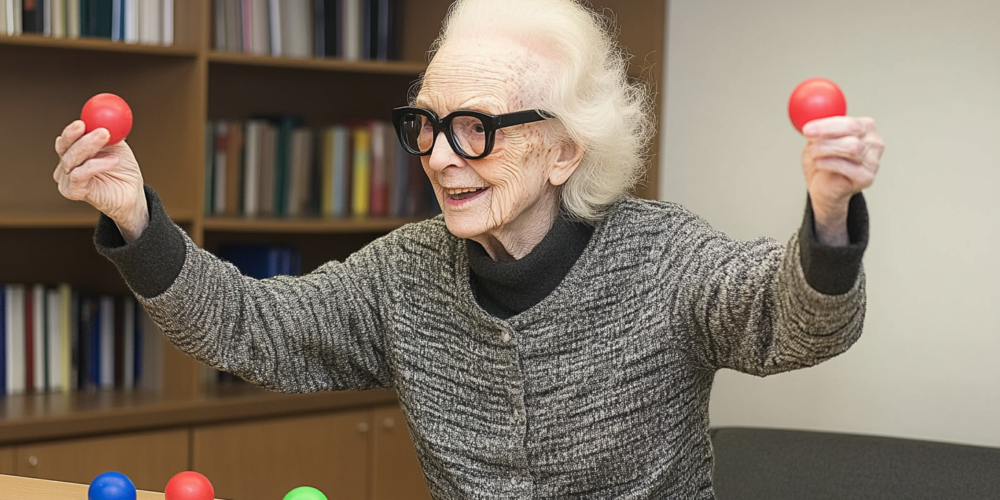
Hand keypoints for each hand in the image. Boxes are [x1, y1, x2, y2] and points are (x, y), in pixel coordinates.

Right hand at [53, 120, 147, 241]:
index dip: (72, 130)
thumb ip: (110, 133)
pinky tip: (113, 161)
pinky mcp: (72, 191)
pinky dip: (96, 166)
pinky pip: (79, 175)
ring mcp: (67, 179)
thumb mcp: (118, 147)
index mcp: (74, 151)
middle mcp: (67, 165)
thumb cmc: (123, 171)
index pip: (67, 139)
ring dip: (90, 147)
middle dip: (80, 137)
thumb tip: (108, 115)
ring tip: (108, 140)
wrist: (132, 194)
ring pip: (70, 160)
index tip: (83, 121)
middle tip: (98, 129)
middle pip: (65, 148)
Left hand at [801, 116, 882, 245]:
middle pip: (853, 130)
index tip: (807, 128)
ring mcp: (873, 161)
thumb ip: (818, 125)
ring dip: (825, 149)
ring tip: (813, 154)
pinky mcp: (867, 177)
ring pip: (851, 147)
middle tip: (808, 134)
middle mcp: (874, 142)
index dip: (827, 124)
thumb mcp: (817, 139)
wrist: (822, 187)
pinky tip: (819, 164)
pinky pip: (847, 167)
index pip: (850, 121)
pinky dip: (828, 163)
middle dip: (827, 131)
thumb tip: (808, 112)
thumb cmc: (822, 161)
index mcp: (865, 127)